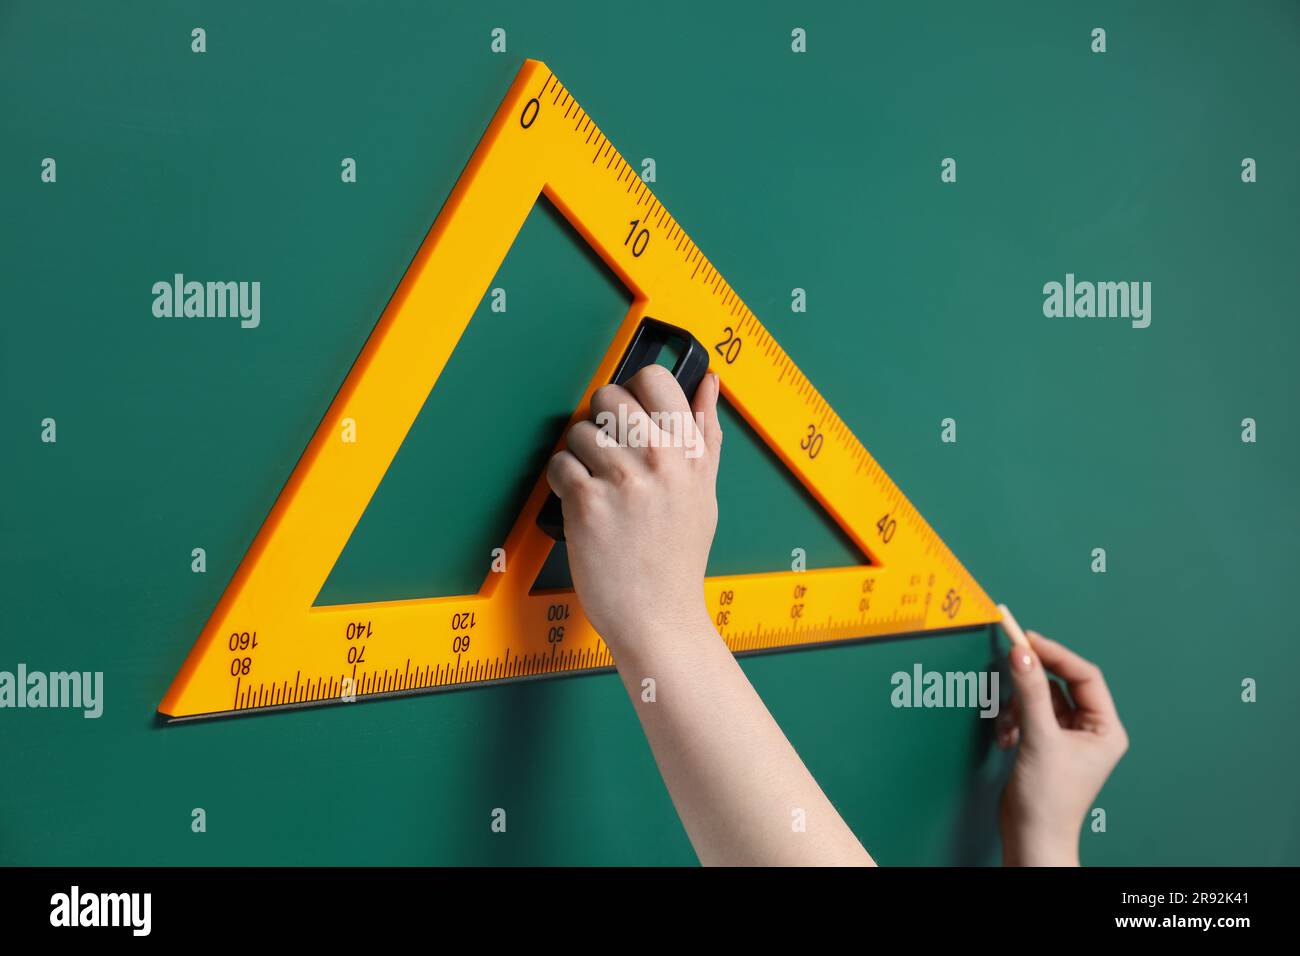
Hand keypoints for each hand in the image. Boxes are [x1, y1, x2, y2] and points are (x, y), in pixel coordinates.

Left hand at [545, 364, 722, 650]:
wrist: (658, 617)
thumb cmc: (678, 557)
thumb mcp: (704, 490)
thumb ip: (705, 432)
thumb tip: (708, 381)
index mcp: (689, 451)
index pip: (654, 379)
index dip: (633, 391)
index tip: (629, 414)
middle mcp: (659, 459)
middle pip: (607, 396)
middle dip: (599, 422)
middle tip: (608, 456)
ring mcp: (623, 479)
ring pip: (578, 430)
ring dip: (579, 456)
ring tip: (598, 488)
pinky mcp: (587, 503)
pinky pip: (559, 464)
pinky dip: (562, 483)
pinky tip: (582, 506)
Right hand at [997, 630, 1128, 865]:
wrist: (1031, 837)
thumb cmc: (1049, 800)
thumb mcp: (1039, 738)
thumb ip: (1029, 692)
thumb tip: (1020, 653)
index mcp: (1105, 728)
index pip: (1084, 676)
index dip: (1055, 655)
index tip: (1027, 639)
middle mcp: (1091, 731)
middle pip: (1060, 685)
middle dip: (1032, 684)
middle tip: (1011, 660)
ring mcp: (1068, 738)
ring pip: (1040, 700)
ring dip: (1019, 707)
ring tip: (1009, 726)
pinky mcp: (1046, 745)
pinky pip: (1029, 716)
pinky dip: (1014, 720)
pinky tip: (1007, 738)